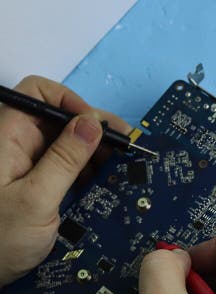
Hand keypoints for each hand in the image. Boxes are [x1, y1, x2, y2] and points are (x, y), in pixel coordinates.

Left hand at [0, 75, 130, 287]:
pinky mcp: (34, 186)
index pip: (40, 93)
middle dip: (94, 131)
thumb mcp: (37, 199)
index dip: (73, 102)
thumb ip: (65, 159)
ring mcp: (24, 166)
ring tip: (120, 171)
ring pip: (65, 143)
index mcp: (8, 137)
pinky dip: (86, 173)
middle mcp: (16, 145)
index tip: (102, 129)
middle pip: (58, 118)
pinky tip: (104, 186)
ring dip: (94, 154)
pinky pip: (63, 168)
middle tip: (127, 152)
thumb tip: (92, 122)